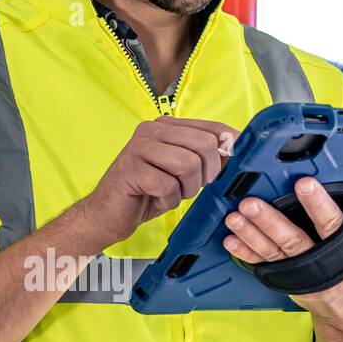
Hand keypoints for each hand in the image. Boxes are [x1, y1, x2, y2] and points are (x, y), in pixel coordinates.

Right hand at [80, 117, 237, 248]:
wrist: (106, 215)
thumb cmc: (145, 194)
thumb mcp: (182, 173)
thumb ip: (204, 159)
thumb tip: (236, 152)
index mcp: (167, 126)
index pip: (214, 128)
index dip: (230, 150)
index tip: (230, 168)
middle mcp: (152, 130)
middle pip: (205, 145)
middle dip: (207, 174)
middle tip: (192, 187)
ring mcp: (139, 147)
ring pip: (189, 164)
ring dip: (186, 188)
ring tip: (172, 193)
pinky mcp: (131, 169)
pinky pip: (168, 185)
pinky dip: (168, 200)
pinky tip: (155, 199)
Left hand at [222, 176, 342, 321]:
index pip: (333, 226)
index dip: (318, 205)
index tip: (303, 184)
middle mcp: (321, 267)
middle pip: (293, 242)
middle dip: (270, 222)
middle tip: (251, 204)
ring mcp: (300, 276)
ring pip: (272, 254)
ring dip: (250, 235)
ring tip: (234, 216)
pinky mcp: (285, 280)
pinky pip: (261, 266)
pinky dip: (244, 253)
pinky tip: (230, 240)